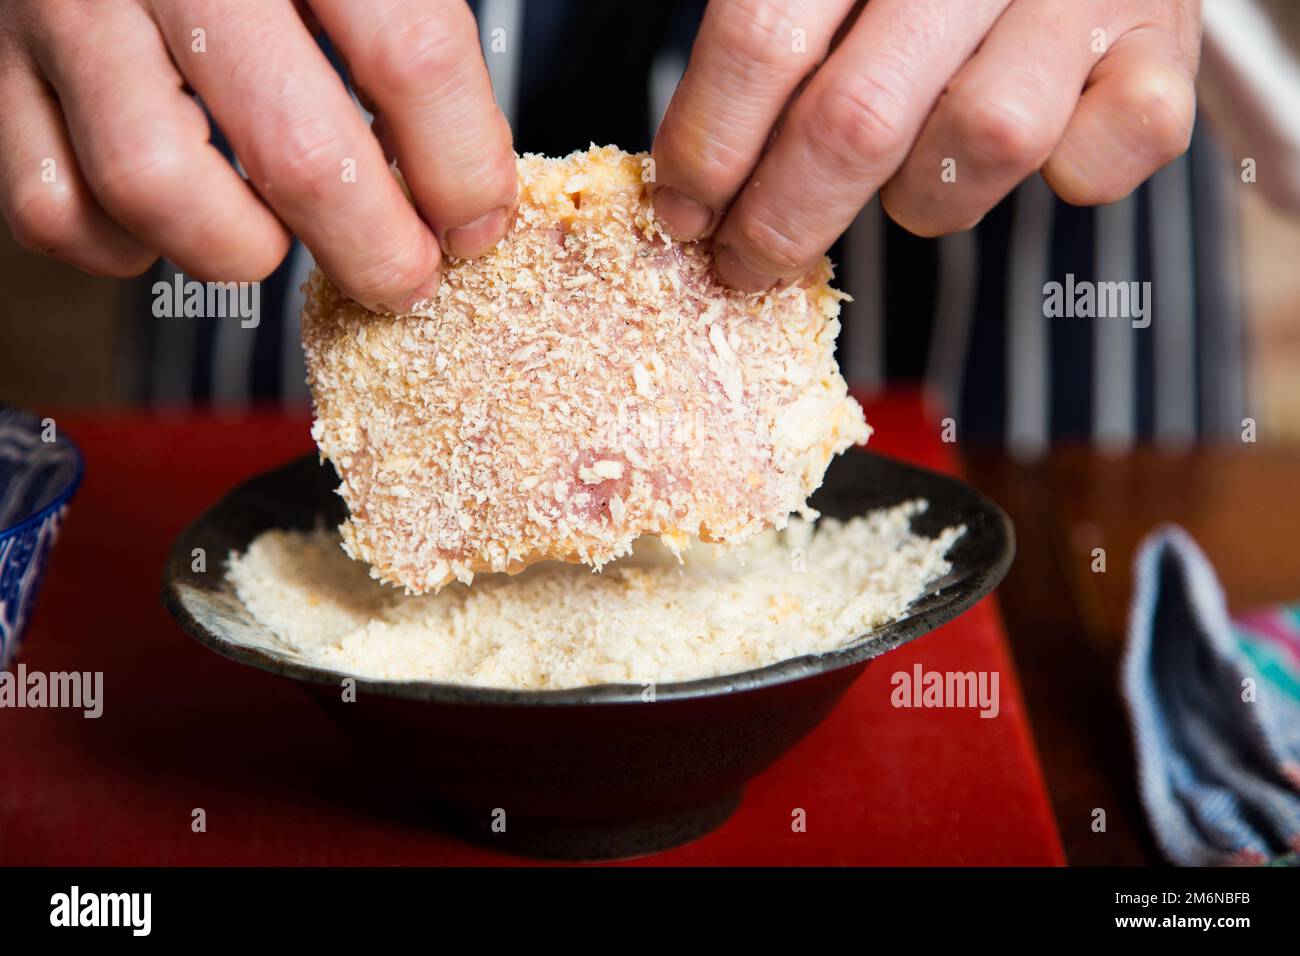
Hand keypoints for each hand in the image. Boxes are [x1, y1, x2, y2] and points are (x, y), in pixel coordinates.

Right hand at [0, 0, 514, 310]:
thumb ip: (409, 26)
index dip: (462, 168)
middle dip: (375, 250)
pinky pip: (56, 206)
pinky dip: (124, 245)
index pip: (412, 59)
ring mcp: (68, 10)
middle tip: (404, 277)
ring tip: (278, 238)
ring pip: (159, 190)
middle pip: (299, 153)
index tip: (477, 222)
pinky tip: (178, 215)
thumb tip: (472, 182)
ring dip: (242, 248)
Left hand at [652, 0, 1201, 289]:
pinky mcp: (1164, 43)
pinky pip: (1104, 159)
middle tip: (747, 262)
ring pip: (981, 144)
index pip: (761, 38)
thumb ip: (767, 35)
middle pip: (855, 118)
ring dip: (920, 198)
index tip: (684, 212)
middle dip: (782, 221)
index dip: (710, 145)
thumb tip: (687, 181)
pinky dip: (1063, 178)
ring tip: (900, 180)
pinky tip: (1032, 150)